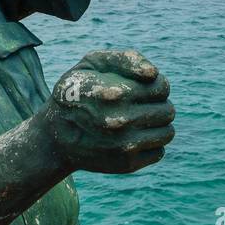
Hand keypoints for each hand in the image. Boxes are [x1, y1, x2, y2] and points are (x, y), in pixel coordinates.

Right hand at [39, 50, 174, 174]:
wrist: (55, 137)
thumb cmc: (78, 92)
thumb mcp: (92, 63)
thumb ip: (126, 59)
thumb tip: (153, 74)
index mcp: (115, 93)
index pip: (161, 87)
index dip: (156, 85)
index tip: (143, 86)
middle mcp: (120, 121)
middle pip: (168, 110)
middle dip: (158, 105)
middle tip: (141, 105)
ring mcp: (124, 146)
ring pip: (168, 132)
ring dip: (157, 125)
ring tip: (140, 121)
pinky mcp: (127, 164)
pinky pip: (160, 151)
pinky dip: (150, 144)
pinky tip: (132, 138)